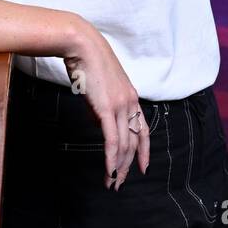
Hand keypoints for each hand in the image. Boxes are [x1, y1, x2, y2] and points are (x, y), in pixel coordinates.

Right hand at [62, 17, 150, 190]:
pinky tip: (109, 170)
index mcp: (131, 97)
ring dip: (118, 167)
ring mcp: (120, 105)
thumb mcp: (102, 86)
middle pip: (134, 142)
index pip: (142, 130)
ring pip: (124, 145)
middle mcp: (130, 102)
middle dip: (129, 165)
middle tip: (121, 182)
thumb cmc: (88, 61)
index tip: (143, 167)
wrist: (82, 45)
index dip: (144, 151)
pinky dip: (111, 159)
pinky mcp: (107, 108)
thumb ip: (105, 104)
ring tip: (112, 182)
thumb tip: (101, 121)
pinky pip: (112, 140)